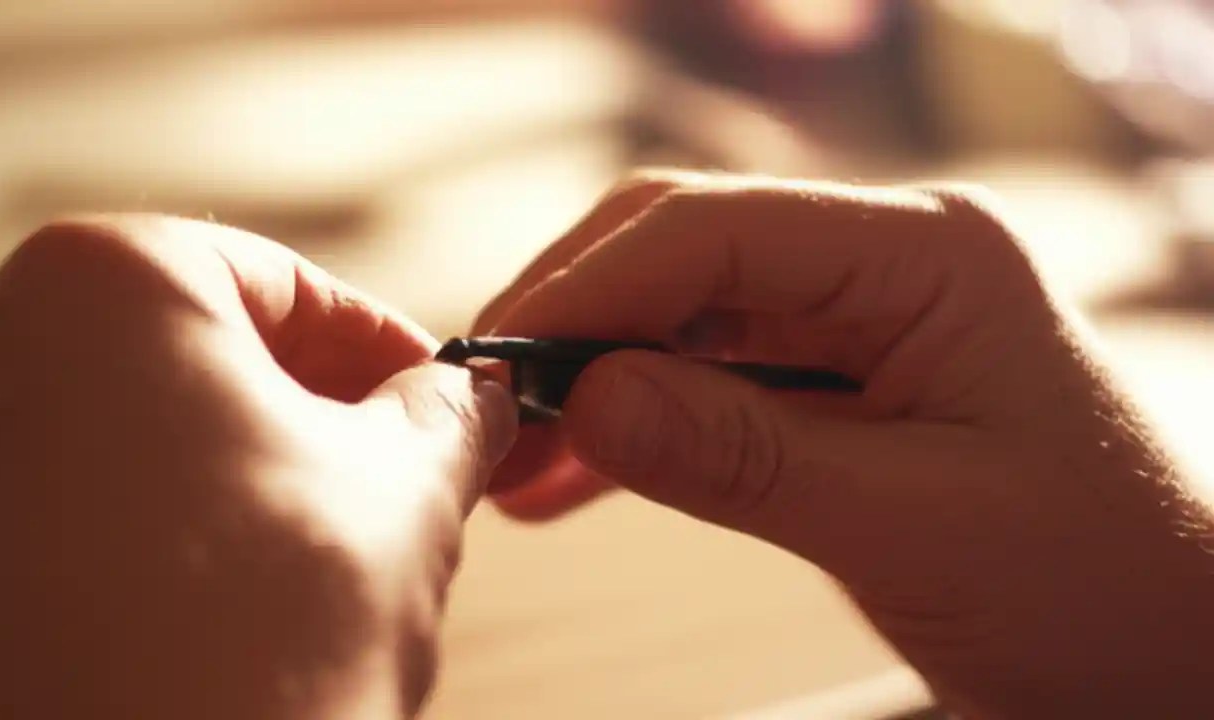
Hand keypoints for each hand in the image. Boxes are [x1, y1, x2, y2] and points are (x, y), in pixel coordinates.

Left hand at [0, 216, 515, 719]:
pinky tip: (205, 598)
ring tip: (303, 545)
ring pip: (111, 433)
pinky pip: (42, 516)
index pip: (277, 280)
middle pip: (182, 349)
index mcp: (97, 284)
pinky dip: (127, 533)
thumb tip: (474, 397)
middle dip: (297, 407)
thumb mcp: (407, 495)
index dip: (377, 342)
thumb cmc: (264, 657)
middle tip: (385, 469)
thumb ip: (449, 413)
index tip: (428, 396)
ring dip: (215, 469)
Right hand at [475, 171, 1213, 717]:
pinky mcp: (840, 377)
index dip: (591, 289)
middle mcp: (885, 259)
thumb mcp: (914, 525)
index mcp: (926, 253)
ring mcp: (859, 315)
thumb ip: (743, 457)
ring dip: (594, 378)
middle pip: (683, 250)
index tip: (502, 365)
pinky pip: (711, 377)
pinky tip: (570, 479)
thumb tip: (587, 400)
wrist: (1174, 652)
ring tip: (512, 457)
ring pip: (682, 313)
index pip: (714, 231)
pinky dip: (638, 423)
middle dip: (577, 322)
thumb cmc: (1096, 587)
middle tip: (489, 409)